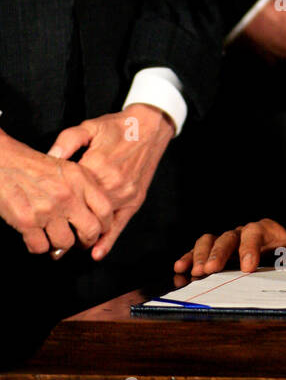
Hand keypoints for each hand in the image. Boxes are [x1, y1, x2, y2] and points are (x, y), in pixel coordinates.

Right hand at [0, 129, 113, 255]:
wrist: (2, 161)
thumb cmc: (33, 165)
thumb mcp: (67, 168)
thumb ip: (83, 188)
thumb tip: (95, 215)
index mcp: (80, 179)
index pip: (106, 210)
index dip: (104, 225)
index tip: (98, 230)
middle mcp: (67, 194)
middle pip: (90, 231)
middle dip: (84, 242)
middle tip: (77, 242)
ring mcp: (47, 209)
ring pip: (65, 243)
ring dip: (58, 246)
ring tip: (52, 237)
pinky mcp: (27, 221)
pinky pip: (40, 247)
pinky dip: (37, 246)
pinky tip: (34, 237)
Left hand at [48, 104, 174, 260]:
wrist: (150, 126)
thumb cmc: (117, 127)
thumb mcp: (88, 127)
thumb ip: (66, 142)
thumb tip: (48, 159)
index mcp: (95, 165)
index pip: (67, 192)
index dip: (53, 203)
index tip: (40, 211)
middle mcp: (110, 183)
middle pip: (81, 212)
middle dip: (64, 223)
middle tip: (47, 235)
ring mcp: (124, 194)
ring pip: (98, 222)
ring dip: (82, 233)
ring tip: (64, 246)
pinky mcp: (135, 200)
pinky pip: (120, 225)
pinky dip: (108, 241)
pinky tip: (96, 253)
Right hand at [173, 218, 285, 276]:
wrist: (285, 261)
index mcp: (266, 230)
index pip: (255, 232)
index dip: (249, 248)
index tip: (247, 267)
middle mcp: (244, 232)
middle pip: (229, 236)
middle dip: (219, 253)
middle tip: (212, 270)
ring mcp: (228, 242)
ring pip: (211, 240)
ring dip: (202, 255)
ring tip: (196, 271)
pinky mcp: (216, 254)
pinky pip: (199, 252)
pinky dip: (189, 258)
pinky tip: (181, 269)